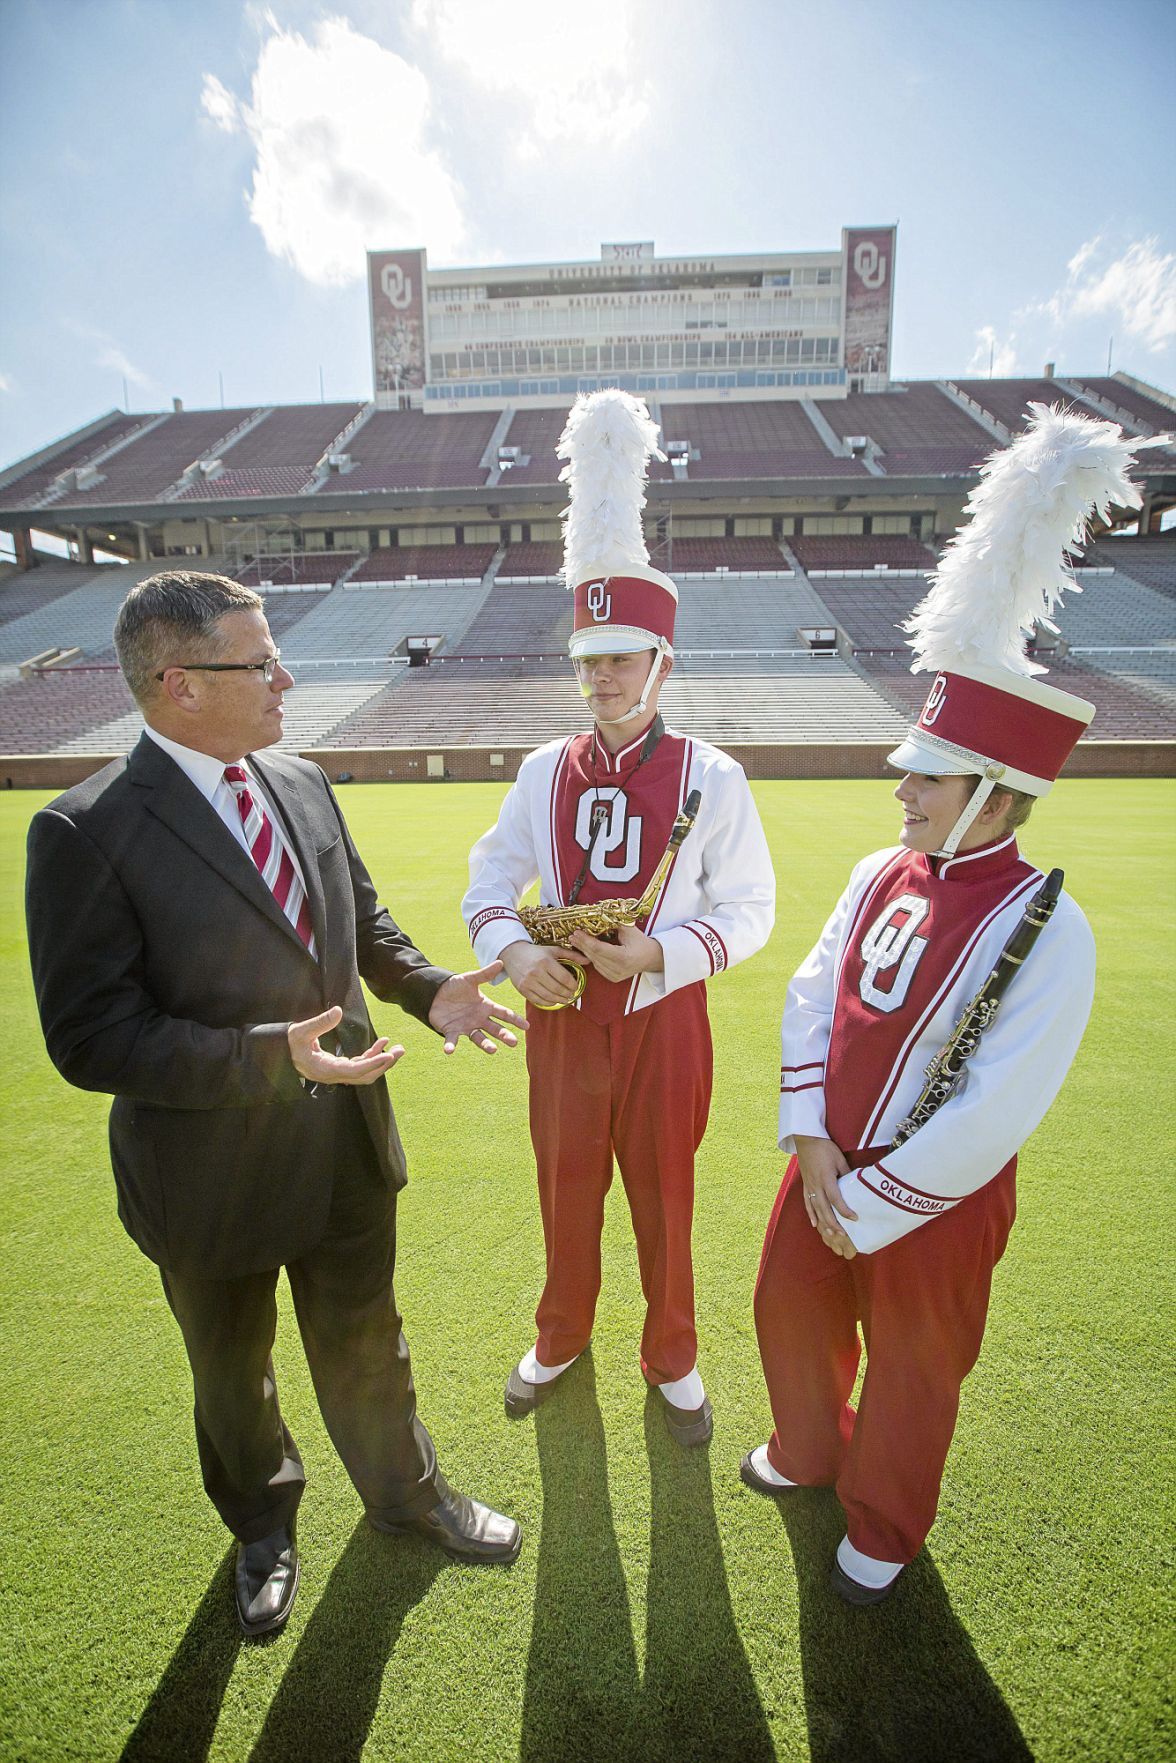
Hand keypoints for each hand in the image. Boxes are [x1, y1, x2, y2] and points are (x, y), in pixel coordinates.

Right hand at [288, 1005, 403, 1086]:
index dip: (372, 1064)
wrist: (281, 1053)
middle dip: (384, 1064)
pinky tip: (382, 1043)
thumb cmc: (289, 1043)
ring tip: (398, 1048)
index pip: (354, 1071)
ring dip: (382, 1061)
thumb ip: (319, 1022)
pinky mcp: (339, 1067)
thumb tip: (337, 1011)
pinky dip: (372, 1055)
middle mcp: (334, 1075)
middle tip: (400, 1051)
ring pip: (365, 1072)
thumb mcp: (300, 1031)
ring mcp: (338, 1073)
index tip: (388, 1055)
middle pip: (365, 1076)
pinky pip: (360, 1065)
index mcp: (326, 1070)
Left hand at [428, 962, 528, 1053]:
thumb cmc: (455, 986)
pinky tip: (449, 1050)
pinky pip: (452, 1040)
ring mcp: (466, 1027)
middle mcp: (479, 1019)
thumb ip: (485, 974)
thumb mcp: (470, 979)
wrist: (435, 993)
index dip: (515, 1019)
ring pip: (479, 1038)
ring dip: (486, 1045)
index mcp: (485, 1007)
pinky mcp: (451, 1031)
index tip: (527, 1026)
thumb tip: (500, 962)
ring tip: (493, 1050)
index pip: (504, 1014)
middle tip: (514, 1042)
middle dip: (504, 1035)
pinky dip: (450, 1046)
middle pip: (495, 1029)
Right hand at [499, 940, 585, 1009]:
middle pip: (557, 989)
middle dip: (568, 994)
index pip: (564, 978)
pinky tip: (554, 1000)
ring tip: (565, 999)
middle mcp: (536, 972)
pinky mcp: (522, 989)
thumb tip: (588, 960)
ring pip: (548, 996)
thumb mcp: (553, 950)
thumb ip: (572, 956)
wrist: (513, 954)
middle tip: (572, 995)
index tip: (576, 987)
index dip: (573, 985)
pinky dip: (548, 1003)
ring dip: (560, 1000)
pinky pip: (538, 1000)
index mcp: (545, 961)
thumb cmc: (536, 952)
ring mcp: (528, 982)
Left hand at [567, 924, 663, 982]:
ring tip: (575, 940)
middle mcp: (618, 969)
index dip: (586, 940)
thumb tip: (597, 915)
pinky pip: (597, 966)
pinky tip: (584, 948)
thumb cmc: (640, 942)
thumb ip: (614, 923)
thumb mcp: (629, 929)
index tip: (577, 932)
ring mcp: (615, 976)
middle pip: (594, 956)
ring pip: (594, 962)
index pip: (599, 949)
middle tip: (572, 935)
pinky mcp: (612, 978)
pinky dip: (591, 957)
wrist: (651, 958)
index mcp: (624, 958)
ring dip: (584, 951)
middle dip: (582, 944)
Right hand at [795, 1134, 858, 1257]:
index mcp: (826, 1178)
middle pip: (824, 1209)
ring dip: (823, 1223)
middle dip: (834, 1224)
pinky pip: (807, 1203)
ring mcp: (809, 1187)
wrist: (806, 1139)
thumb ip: (847, 1173)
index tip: (854, 1218)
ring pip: (815, 1209)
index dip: (845, 1210)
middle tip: (843, 1235)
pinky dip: (811, 1215)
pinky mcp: (805, 1186)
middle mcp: (816, 1185)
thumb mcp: (839, 1159)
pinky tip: (815, 1224)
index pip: (836, 1199)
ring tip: (830, 1235)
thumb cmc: (825, 1148)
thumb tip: (857, 1185)